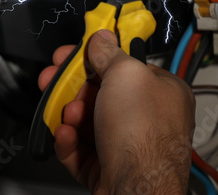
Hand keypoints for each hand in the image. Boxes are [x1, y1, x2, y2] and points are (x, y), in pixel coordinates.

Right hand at [38, 30, 194, 194]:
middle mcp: (150, 120)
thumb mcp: (125, 74)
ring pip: (89, 123)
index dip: (95, 57)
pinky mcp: (110, 171)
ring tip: (66, 113)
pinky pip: (82, 151)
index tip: (73, 54)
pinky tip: (64, 135)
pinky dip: (69, 142)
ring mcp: (130, 148)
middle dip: (73, 87)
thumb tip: (102, 38)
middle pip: (102, 94)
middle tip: (53, 79)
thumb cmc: (144, 136)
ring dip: (71, 115)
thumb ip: (110, 53)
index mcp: (163, 92)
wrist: (136, 191)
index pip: (125, 66)